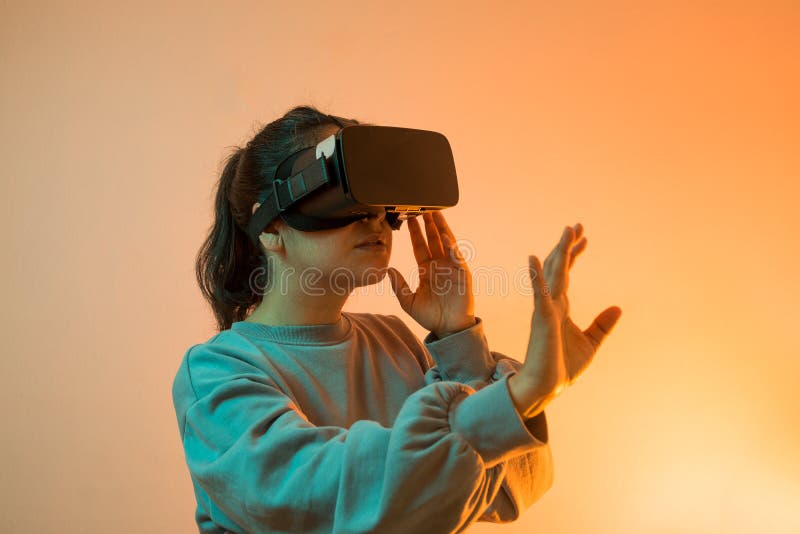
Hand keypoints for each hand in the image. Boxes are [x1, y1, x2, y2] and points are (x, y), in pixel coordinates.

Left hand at [387, 211, 474, 337]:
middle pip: (433, 239)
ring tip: (435, 213)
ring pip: (445, 242)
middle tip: (422, 208)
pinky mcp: (462, 272)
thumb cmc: (430, 317)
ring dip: (441, 228)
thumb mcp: (408, 302)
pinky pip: (456, 256)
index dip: (414, 233)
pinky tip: (445, 235)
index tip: (408, 220)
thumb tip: (388, 270)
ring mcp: (451, 267)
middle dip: (428, 224)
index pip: (419, 246)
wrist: (448, 328)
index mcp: (426, 270)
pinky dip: (451, 245)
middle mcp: (439, 265)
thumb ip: (398, 286)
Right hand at [508, 224, 621, 417]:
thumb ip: (602, 325)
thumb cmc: (563, 366)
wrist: (548, 387)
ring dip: (560, 252)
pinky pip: (540, 293)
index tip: (584, 238)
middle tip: (576, 225)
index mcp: (560, 308)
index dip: (574, 255)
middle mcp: (551, 304)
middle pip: (559, 268)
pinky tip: (534, 258)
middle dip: (567, 246)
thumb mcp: (591, 343)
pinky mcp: (543, 319)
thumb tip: (618, 308)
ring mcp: (545, 309)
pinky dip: (537, 275)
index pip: (566, 275)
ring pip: (553, 274)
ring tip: (567, 232)